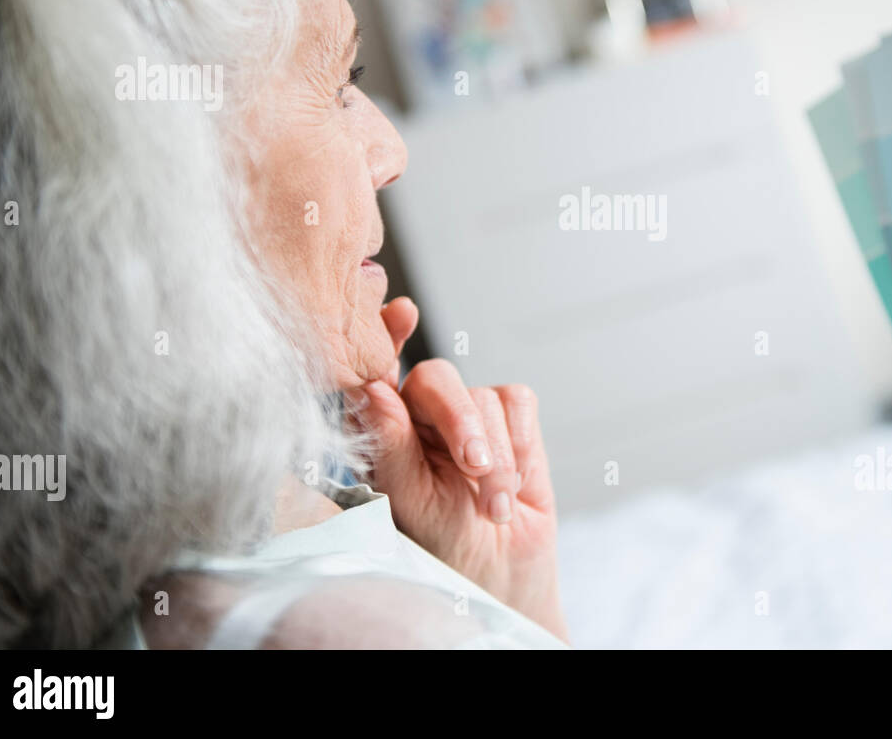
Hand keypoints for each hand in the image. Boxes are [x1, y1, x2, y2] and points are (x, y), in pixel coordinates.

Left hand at [346, 298, 566, 641]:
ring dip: (496, 461)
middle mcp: (420, 414)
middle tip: (474, 467)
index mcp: (382, 430)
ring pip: (484, 399)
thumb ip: (391, 445)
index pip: (376, 370)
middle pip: (438, 380)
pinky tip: (512, 488)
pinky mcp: (512, 419)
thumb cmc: (443, 548)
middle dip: (460, 423)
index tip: (401, 314)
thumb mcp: (412, 503)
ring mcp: (468, 414)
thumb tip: (370, 388)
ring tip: (491, 509)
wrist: (502, 577)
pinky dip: (521, 448)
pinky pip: (518, 404)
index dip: (387, 336)